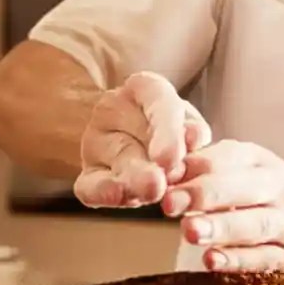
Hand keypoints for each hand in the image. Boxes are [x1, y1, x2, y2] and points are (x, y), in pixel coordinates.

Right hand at [74, 72, 211, 207]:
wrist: (150, 145)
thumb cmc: (176, 131)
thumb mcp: (189, 122)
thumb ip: (192, 131)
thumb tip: (194, 137)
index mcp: (144, 88)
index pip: (156, 98)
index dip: (166, 128)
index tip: (171, 157)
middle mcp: (114, 109)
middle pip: (132, 136)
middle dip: (147, 163)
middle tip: (158, 182)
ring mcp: (97, 143)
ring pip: (116, 162)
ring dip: (133, 180)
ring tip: (150, 191)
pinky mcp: (89, 174)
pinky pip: (90, 185)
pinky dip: (103, 191)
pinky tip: (115, 196)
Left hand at [161, 139, 283, 278]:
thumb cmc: (273, 196)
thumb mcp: (250, 170)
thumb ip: (209, 167)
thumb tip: (164, 170)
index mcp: (261, 162)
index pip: (231, 157)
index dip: (197, 165)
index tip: (163, 175)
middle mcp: (277, 189)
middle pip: (244, 188)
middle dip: (205, 194)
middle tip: (170, 204)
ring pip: (254, 224)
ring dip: (221, 228)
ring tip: (189, 231)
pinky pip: (264, 259)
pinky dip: (237, 261)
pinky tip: (211, 262)